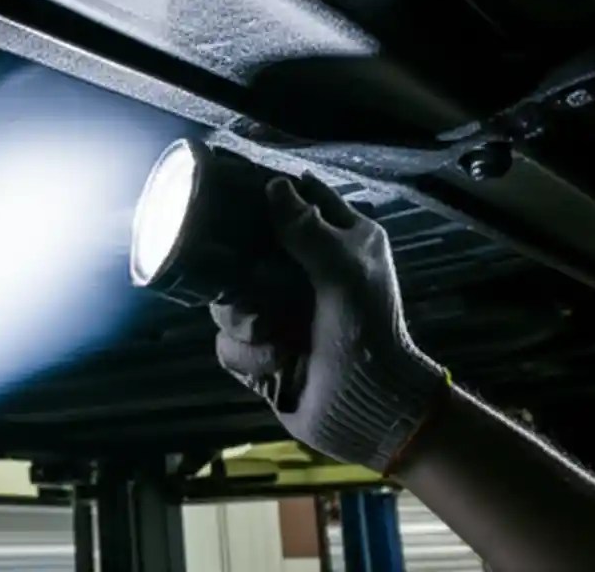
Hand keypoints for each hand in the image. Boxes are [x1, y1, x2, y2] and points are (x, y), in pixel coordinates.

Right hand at [212, 173, 446, 471]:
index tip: (238, 197)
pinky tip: (276, 363)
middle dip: (242, 276)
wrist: (365, 409)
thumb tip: (274, 185)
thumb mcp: (343, 273)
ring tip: (275, 337)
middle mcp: (303, 273)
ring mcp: (278, 312)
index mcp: (336, 243)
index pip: (297, 199)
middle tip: (255, 286)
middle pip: (244, 251)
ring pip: (228, 300)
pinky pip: (226, 342)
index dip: (269, 194)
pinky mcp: (259, 351)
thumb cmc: (367, 335)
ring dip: (246, 322)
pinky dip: (248, 355)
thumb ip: (308, 229)